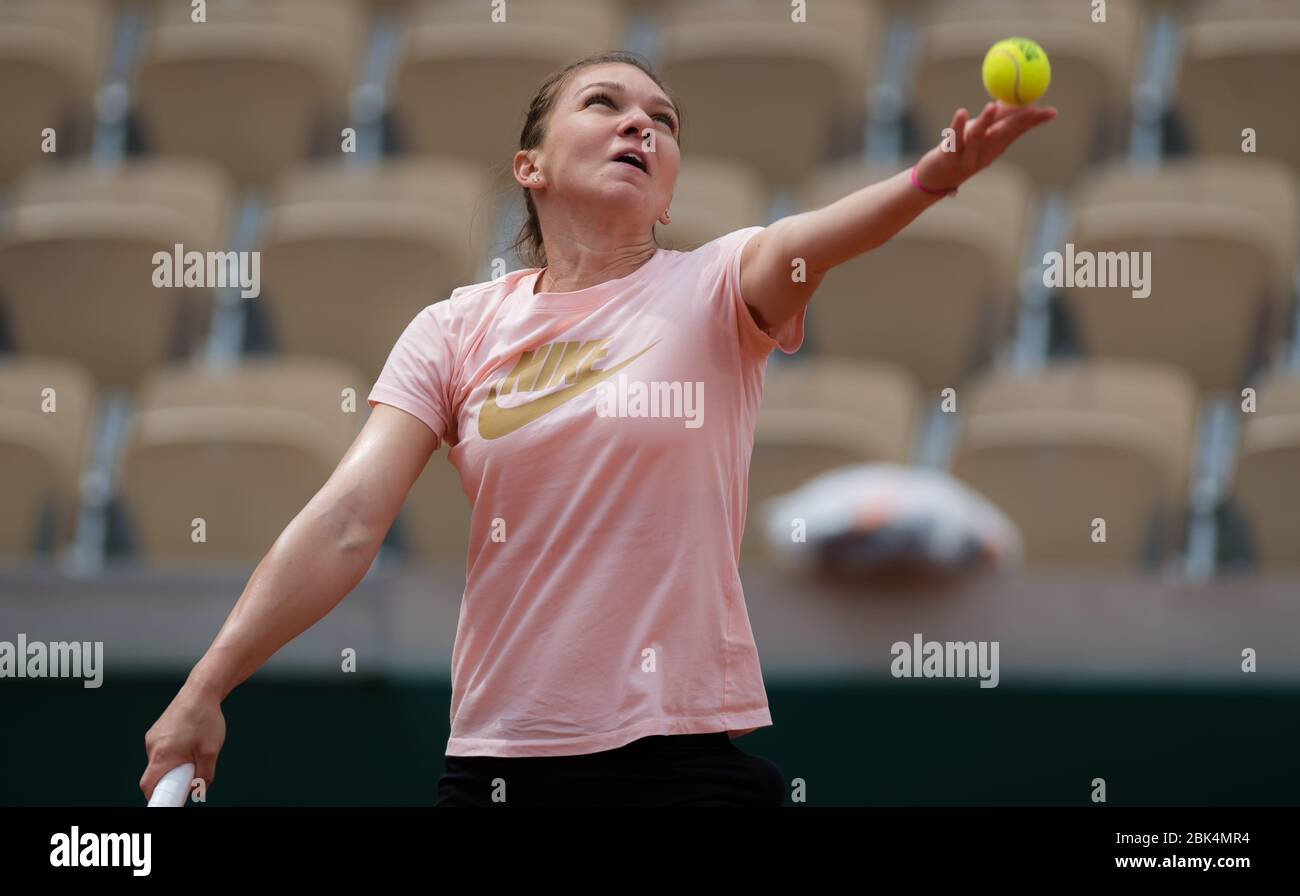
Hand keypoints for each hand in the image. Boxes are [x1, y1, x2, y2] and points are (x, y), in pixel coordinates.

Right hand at [139, 680, 225, 802]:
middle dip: (171, 778)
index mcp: (162, 754)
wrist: (201, 690)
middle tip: (190, 773)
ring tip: (194, 751)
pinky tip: (190, 742)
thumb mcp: (211, 751)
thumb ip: (204, 774)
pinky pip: (161, 750)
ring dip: (173, 764)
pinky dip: (173, 753)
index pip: (148, 786)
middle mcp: (152, 746)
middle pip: (155, 774)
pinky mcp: (157, 730)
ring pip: (159, 761)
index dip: (158, 796)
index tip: (170, 799)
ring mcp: (153, 737)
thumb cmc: (206, 719)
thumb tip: (198, 790)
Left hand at [915, 101, 1056, 191]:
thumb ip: (996, 122)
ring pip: (977, 138)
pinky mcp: (947, 157)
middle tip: (1031, 107)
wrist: (932, 181)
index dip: (1033, 122)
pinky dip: (957, 126)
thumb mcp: (979, 139)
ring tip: (992, 106)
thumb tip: (1012, 99)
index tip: (1051, 111)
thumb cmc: (958, 154)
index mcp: (993, 149)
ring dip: (985, 121)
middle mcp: (983, 154)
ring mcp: (965, 157)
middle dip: (1017, 121)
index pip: (1016, 132)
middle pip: (1002, 135)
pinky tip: (962, 112)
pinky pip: (953, 141)